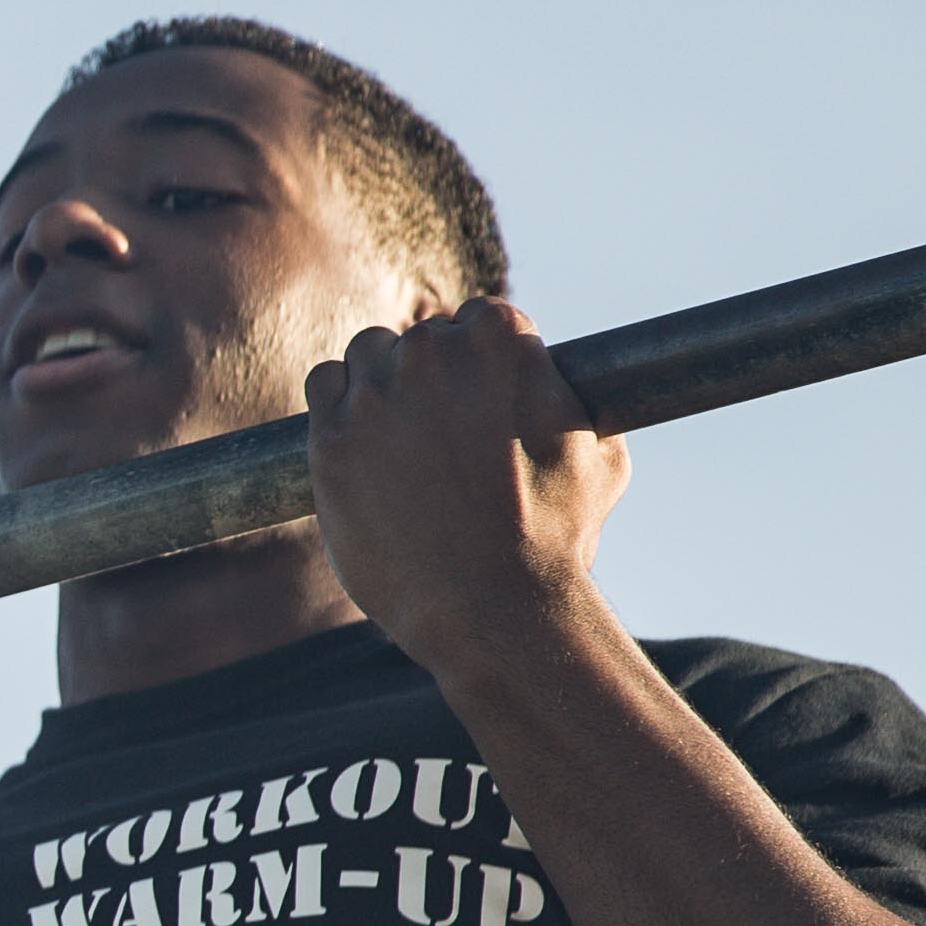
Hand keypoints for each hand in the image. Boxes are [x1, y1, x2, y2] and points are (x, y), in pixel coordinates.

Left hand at [304, 298, 628, 682]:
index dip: (481, 357)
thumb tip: (559, 384)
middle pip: (422, 338)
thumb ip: (571, 400)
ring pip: (368, 353)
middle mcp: (431, 352)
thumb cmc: (555, 537)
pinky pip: (324, 386)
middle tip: (441, 424)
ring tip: (399, 429)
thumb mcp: (601, 455)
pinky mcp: (329, 436)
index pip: (479, 319)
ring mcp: (374, 392)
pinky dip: (337, 400)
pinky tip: (356, 432)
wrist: (489, 605)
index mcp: (499, 338)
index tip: (480, 390)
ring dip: (380, 379)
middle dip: (433, 374)